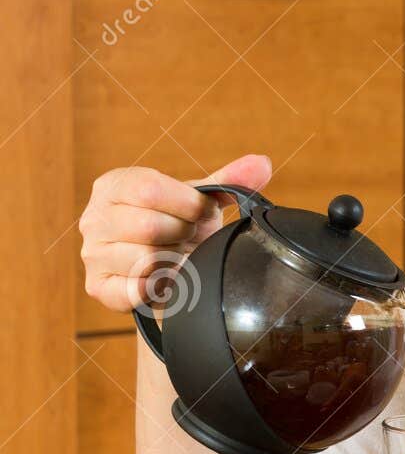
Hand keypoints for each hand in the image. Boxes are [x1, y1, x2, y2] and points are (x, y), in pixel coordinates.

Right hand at [79, 153, 272, 312]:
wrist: (168, 270)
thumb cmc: (179, 226)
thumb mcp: (199, 201)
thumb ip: (229, 181)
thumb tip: (262, 163)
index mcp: (114, 185)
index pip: (150, 188)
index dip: (188, 204)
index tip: (200, 213)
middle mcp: (94, 217)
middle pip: (149, 226)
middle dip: (182, 235)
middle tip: (188, 238)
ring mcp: (92, 254)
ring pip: (144, 260)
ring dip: (174, 262)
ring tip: (176, 255)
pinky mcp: (99, 288)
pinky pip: (134, 290)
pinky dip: (160, 287)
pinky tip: (166, 278)